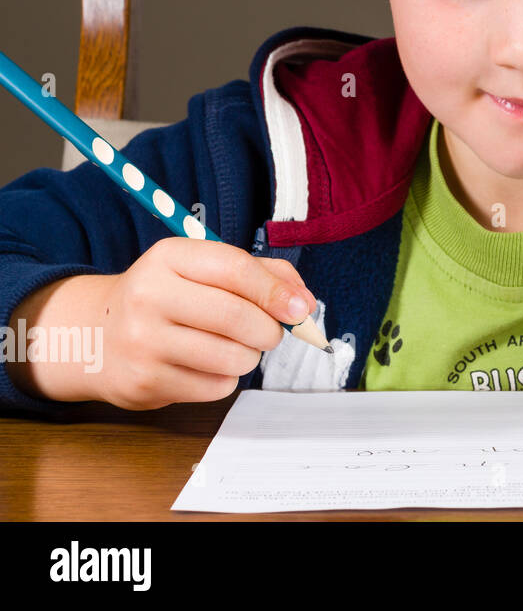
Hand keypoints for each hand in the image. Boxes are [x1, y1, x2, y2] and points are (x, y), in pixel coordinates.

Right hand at [90, 237, 316, 409]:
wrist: (95, 336)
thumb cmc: (169, 298)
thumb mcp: (203, 269)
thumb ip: (262, 275)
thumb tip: (305, 304)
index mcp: (168, 257)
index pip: (235, 269)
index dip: (277, 291)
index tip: (301, 308)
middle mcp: (148, 296)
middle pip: (237, 317)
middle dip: (270, 330)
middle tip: (271, 332)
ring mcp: (142, 342)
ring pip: (233, 358)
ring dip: (249, 356)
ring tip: (233, 347)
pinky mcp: (144, 383)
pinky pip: (216, 387)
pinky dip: (225, 379)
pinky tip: (205, 366)